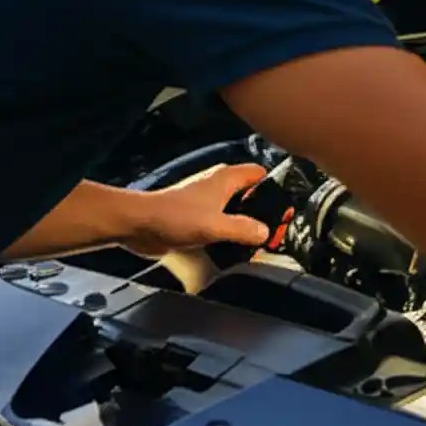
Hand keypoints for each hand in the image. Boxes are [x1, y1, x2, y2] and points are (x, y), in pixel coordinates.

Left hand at [123, 164, 270, 257]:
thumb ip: (243, 229)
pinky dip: (233, 234)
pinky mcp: (198, 218)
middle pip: (252, 194)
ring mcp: (208, 202)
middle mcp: (219, 186)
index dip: (275, 189)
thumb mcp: (214, 225)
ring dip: (248, 225)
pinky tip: (239, 250)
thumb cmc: (176, 218)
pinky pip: (224, 224)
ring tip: (262, 244)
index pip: (260, 174)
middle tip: (277, 232)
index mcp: (226, 179)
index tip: (286, 211)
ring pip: (238, 210)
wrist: (139, 225)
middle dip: (265, 211)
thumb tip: (266, 233)